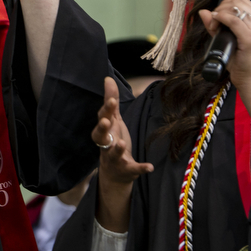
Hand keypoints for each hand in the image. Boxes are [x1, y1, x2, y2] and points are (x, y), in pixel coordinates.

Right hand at [93, 77, 152, 230]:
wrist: (114, 172)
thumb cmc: (113, 140)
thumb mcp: (114, 120)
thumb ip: (110, 101)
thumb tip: (107, 78)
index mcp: (105, 131)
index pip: (102, 119)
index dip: (106, 110)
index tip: (112, 101)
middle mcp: (106, 144)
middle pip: (100, 137)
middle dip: (102, 129)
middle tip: (107, 121)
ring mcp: (114, 158)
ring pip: (113, 154)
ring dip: (117, 149)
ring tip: (122, 143)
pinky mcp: (126, 169)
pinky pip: (133, 168)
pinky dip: (141, 168)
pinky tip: (150, 166)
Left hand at [198, 0, 250, 91]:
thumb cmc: (242, 64)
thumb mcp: (229, 41)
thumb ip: (217, 26)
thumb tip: (204, 12)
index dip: (226, 2)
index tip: (217, 14)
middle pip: (238, 0)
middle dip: (221, 6)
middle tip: (213, 20)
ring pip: (235, 8)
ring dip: (220, 12)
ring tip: (214, 25)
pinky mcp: (250, 39)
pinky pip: (234, 21)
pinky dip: (221, 18)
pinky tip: (215, 22)